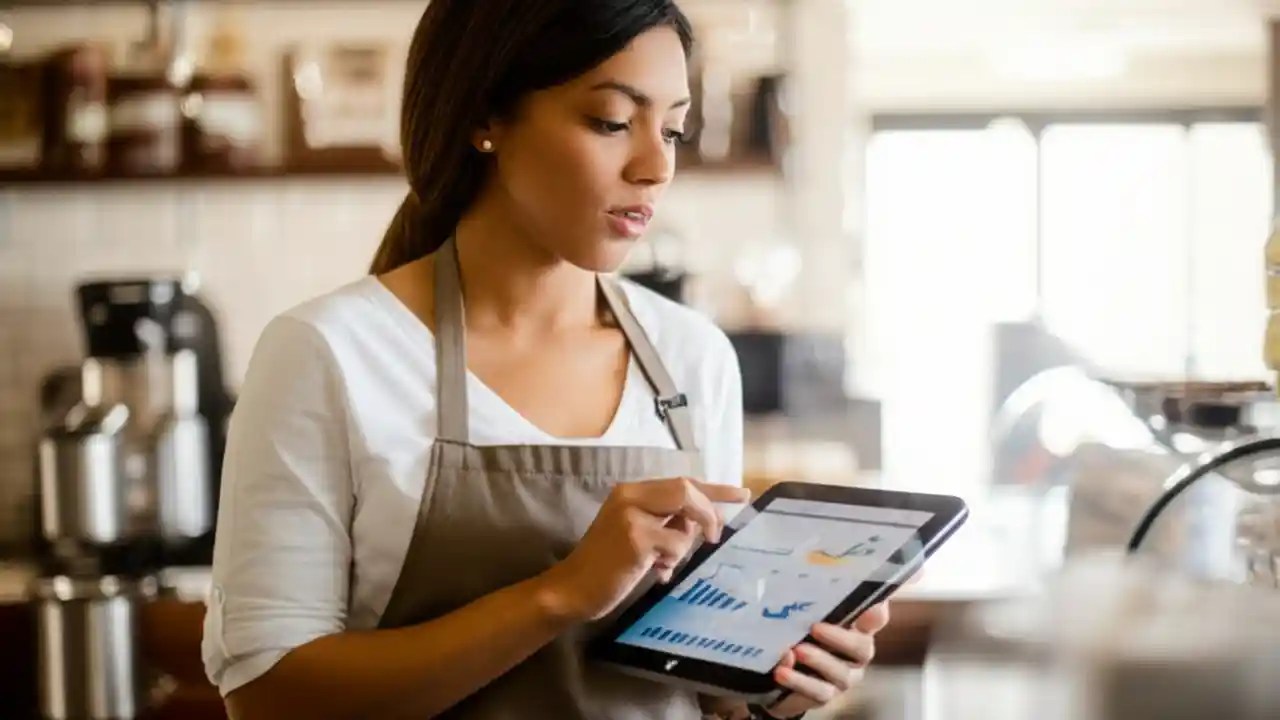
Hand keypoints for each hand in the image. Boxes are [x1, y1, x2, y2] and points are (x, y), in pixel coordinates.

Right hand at [540, 478, 750, 621]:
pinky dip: (673, 561)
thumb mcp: (636, 532)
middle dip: (709, 512)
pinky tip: (655, 571)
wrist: (572, 588)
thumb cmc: (606, 564)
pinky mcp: (635, 538)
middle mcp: (630, 496)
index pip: (681, 482)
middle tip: (716, 535)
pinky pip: (676, 545)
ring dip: (683, 546)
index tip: (741, 494)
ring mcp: (632, 515)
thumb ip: (665, 521)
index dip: (714, 489)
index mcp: (631, 492)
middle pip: (687, 490)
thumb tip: (700, 521)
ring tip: (663, 562)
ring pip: (685, 519)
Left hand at [763, 602, 890, 718]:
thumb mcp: (803, 614)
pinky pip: (818, 691)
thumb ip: (809, 604)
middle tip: (815, 628)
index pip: (876, 617)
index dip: (877, 611)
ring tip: (796, 651)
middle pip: (863, 648)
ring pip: (841, 673)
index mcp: (856, 627)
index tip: (871, 605)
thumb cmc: (798, 632)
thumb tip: (801, 590)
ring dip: (818, 660)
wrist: (778, 672)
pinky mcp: (826, 695)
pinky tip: (782, 672)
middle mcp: (856, 652)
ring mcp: (844, 676)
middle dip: (839, 638)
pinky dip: (798, 680)